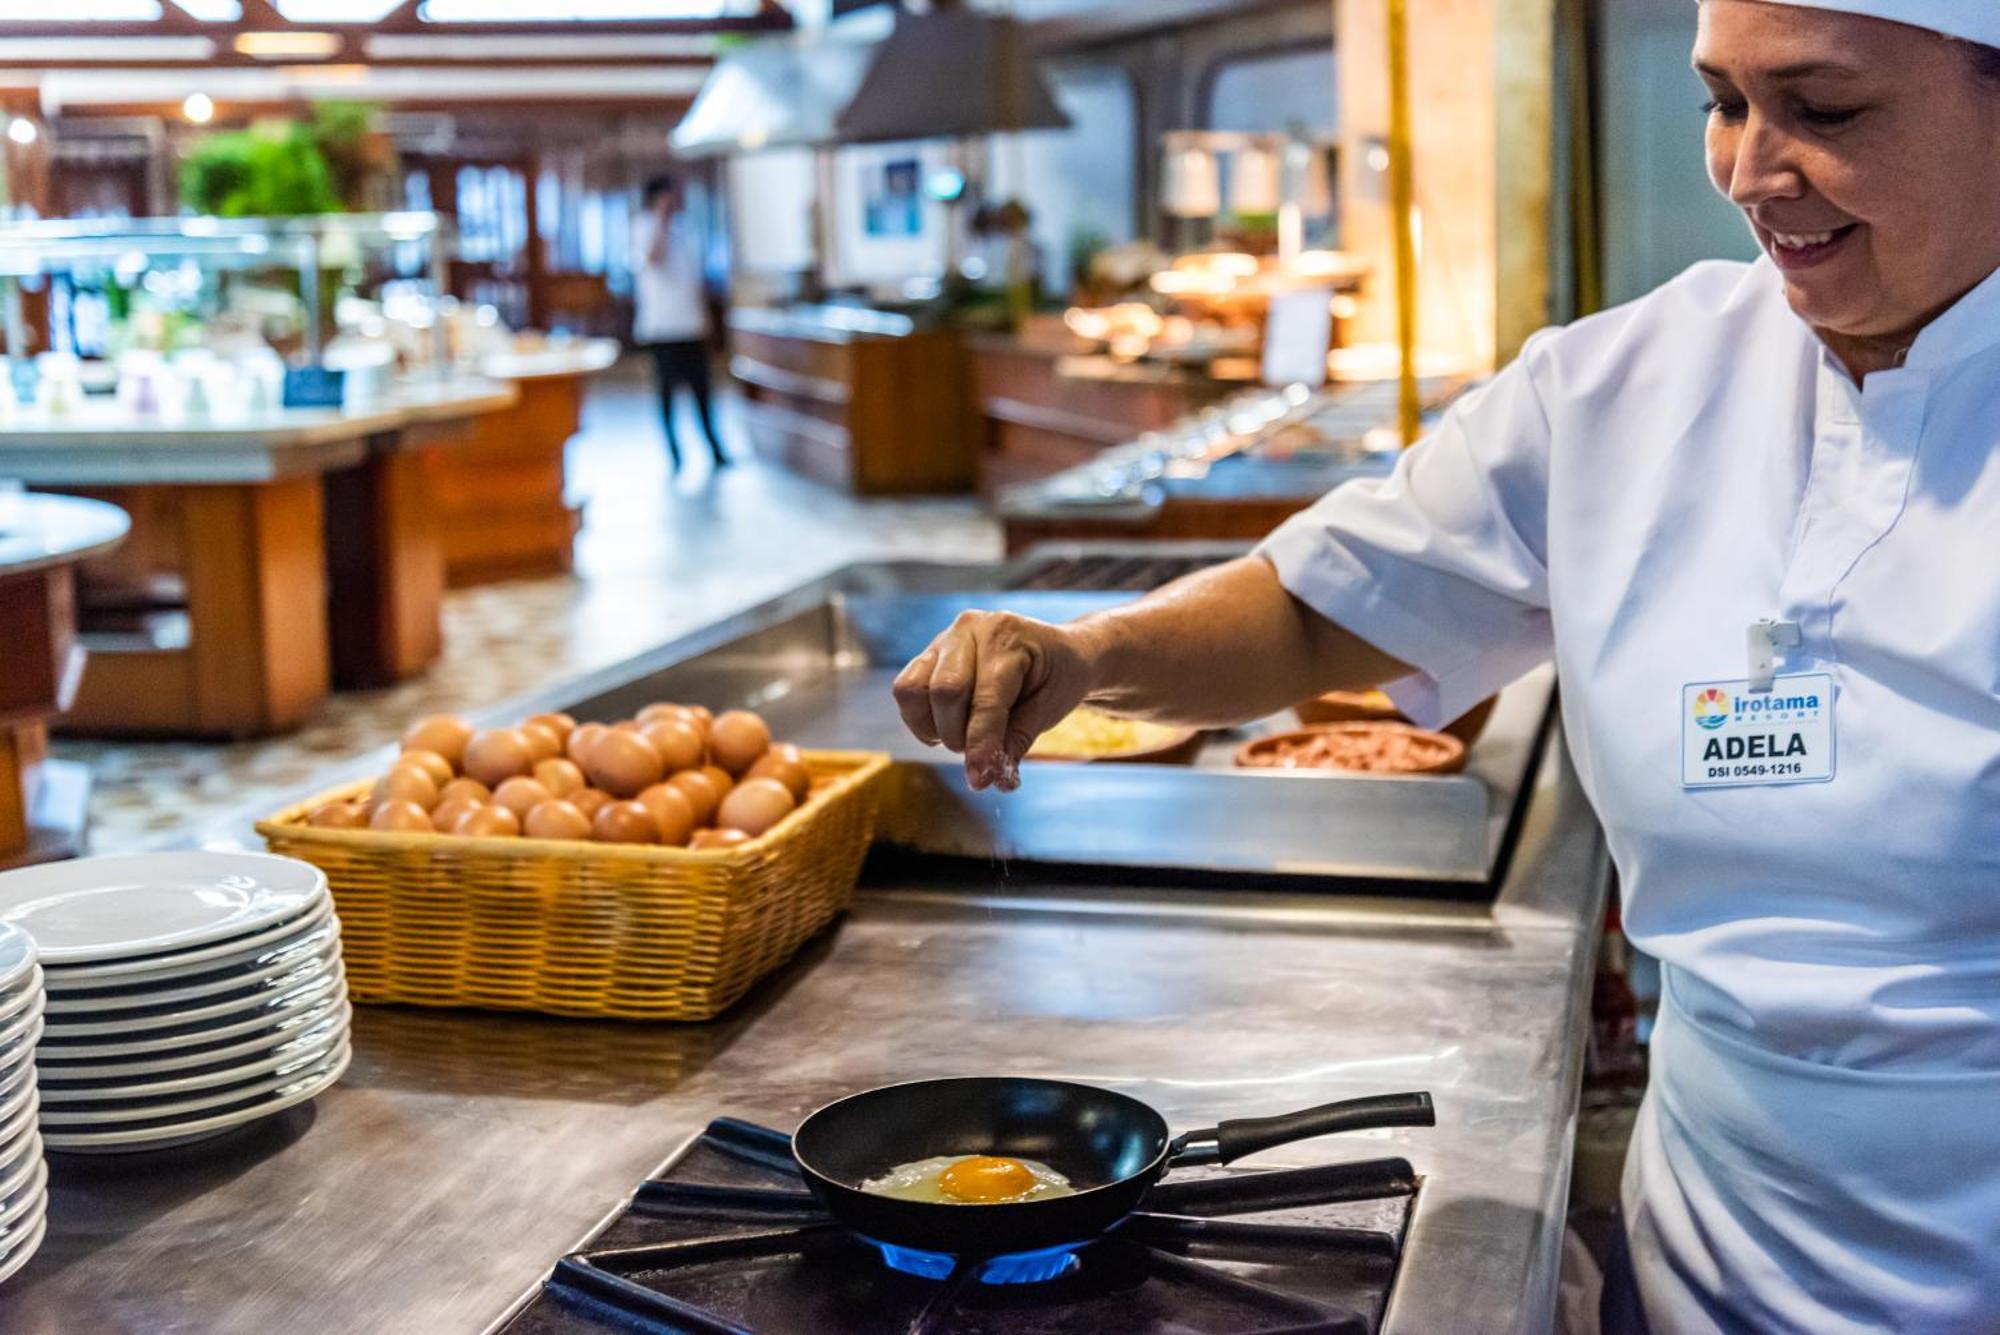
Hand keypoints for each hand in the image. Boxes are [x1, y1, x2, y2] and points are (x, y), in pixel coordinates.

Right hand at [892, 611, 1093, 790]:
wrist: (1059, 650)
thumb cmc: (1060, 676)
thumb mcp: (1052, 708)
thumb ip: (1017, 740)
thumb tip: (990, 778)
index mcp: (1007, 637)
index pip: (986, 700)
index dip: (980, 744)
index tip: (980, 780)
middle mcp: (969, 629)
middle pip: (944, 691)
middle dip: (958, 735)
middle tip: (982, 751)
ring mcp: (944, 639)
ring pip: (912, 690)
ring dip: (935, 727)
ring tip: (965, 734)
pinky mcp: (928, 654)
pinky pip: (907, 690)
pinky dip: (922, 718)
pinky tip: (950, 724)